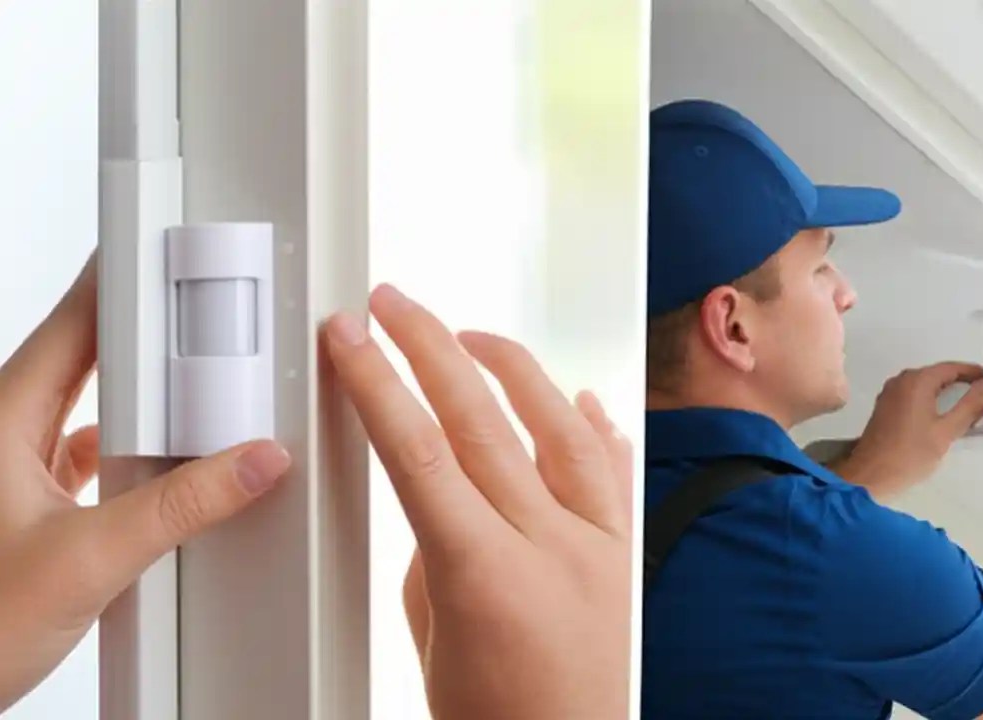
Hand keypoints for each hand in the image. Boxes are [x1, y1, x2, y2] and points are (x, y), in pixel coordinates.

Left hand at [0, 252, 291, 710]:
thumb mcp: (85, 562)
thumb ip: (181, 509)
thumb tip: (252, 463)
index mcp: (2, 416)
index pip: (75, 317)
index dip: (125, 276)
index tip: (174, 248)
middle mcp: (5, 429)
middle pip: (89, 348)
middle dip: (151, 326)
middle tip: (209, 308)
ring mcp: (13, 465)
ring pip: (90, 397)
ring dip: (144, 388)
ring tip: (200, 380)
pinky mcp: (27, 501)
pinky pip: (89, 446)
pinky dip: (133, 443)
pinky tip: (161, 459)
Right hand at [322, 284, 631, 719]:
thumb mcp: (433, 642)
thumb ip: (435, 556)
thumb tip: (439, 501)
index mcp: (485, 577)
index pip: (417, 452)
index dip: (378, 384)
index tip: (353, 339)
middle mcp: (552, 548)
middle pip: (480, 419)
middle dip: (428, 348)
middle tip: (395, 306)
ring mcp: (600, 547)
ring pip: (557, 426)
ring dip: (510, 368)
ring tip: (470, 337)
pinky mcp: (628, 556)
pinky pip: (614, 471)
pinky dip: (592, 424)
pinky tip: (576, 395)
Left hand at [834, 362, 982, 499]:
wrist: (870, 476)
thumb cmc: (911, 454)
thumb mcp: (947, 430)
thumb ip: (971, 405)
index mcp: (917, 381)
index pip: (952, 367)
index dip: (974, 373)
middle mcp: (901, 380)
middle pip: (938, 374)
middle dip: (962, 382)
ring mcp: (890, 392)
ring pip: (925, 385)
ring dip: (946, 391)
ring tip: (969, 405)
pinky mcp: (885, 406)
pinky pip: (913, 395)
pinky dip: (931, 399)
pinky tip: (943, 414)